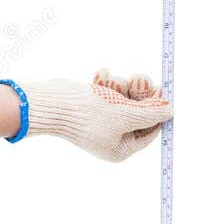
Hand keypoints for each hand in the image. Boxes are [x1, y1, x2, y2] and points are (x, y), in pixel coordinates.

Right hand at [25, 68, 171, 161]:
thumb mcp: (126, 115)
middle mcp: (110, 137)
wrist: (53, 102)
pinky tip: (101, 75)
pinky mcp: (89, 106)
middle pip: (136, 113)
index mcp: (120, 149)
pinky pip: (106, 93)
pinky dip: (105, 83)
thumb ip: (151, 113)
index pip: (149, 131)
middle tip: (140, 77)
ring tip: (111, 81)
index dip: (157, 111)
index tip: (161, 92)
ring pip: (122, 99)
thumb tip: (170, 110)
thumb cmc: (88, 114)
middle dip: (137, 94)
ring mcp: (99, 121)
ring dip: (119, 86)